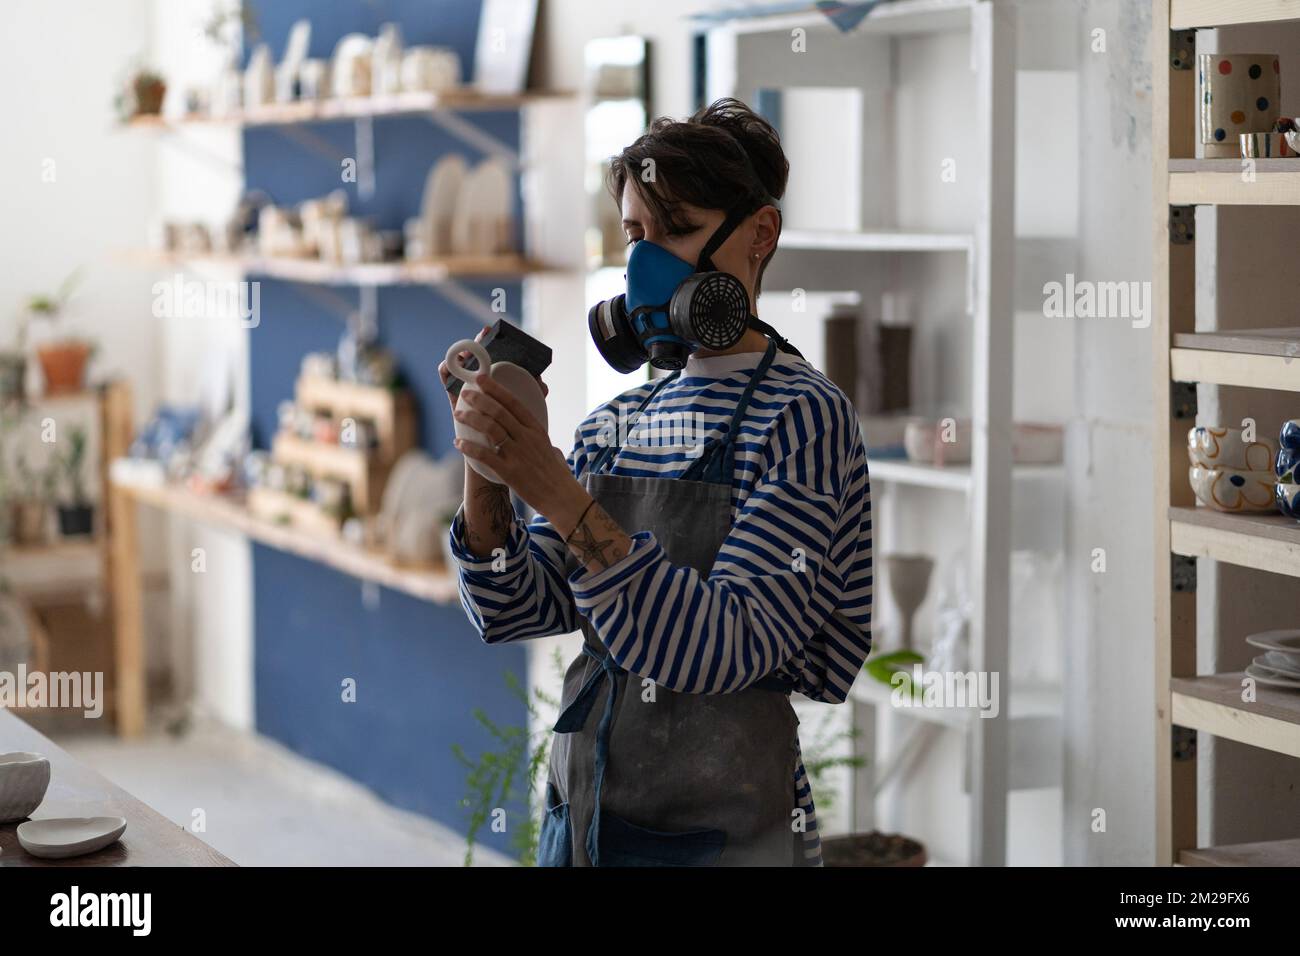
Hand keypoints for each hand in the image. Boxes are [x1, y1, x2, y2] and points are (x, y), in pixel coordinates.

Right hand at [439, 326, 548, 416]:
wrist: (500, 452)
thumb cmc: (513, 425)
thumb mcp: (527, 406)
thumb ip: (536, 393)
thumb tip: (542, 383)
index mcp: (497, 378)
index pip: (493, 355)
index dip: (490, 340)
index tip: (490, 330)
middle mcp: (481, 381)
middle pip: (475, 357)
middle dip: (476, 343)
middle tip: (480, 336)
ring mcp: (467, 388)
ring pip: (459, 366)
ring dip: (459, 354)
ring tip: (465, 352)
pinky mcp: (455, 400)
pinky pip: (446, 382)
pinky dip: (444, 370)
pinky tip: (447, 365)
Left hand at [453, 370, 582, 525]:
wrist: (561, 497)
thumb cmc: (556, 473)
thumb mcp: (549, 447)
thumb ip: (537, 436)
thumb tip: (531, 431)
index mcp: (536, 429)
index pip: (513, 403)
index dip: (495, 389)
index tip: (482, 379)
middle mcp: (527, 438)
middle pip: (499, 412)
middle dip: (479, 399)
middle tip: (465, 394)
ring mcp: (518, 454)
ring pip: (490, 429)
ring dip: (471, 419)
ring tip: (458, 414)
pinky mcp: (509, 472)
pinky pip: (485, 455)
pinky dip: (469, 447)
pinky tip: (458, 443)